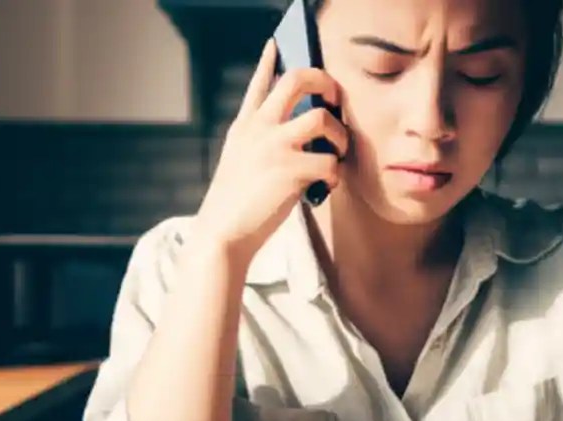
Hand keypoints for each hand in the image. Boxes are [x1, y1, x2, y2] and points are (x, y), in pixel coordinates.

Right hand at [189, 38, 349, 261]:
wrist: (223, 234)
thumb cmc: (236, 203)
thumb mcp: (239, 160)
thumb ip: (259, 139)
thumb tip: (295, 129)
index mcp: (245, 125)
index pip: (258, 83)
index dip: (270, 61)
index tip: (277, 44)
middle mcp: (259, 128)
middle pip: (298, 80)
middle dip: (326, 83)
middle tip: (336, 100)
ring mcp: (274, 147)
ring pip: (322, 118)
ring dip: (339, 135)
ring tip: (338, 152)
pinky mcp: (290, 171)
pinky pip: (331, 162)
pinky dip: (336, 174)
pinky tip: (328, 184)